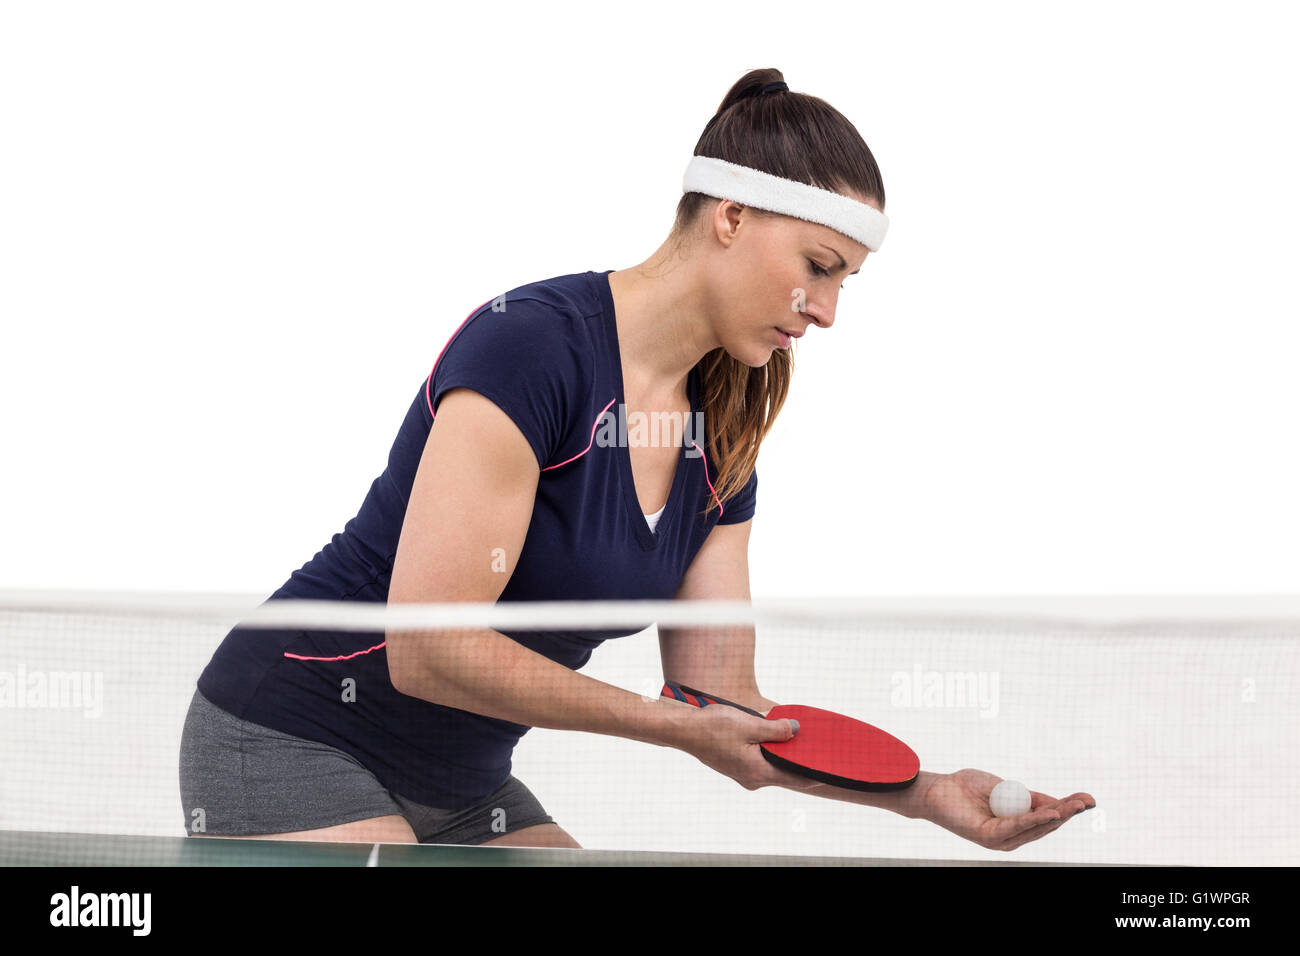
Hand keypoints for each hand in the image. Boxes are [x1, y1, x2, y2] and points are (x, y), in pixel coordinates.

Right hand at [678, 701, 817, 792]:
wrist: (683, 730)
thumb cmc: (714, 727)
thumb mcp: (751, 725)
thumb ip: (777, 730)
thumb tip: (797, 730)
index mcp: (758, 773)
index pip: (796, 778)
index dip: (815, 773)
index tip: (832, 767)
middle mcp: (752, 779)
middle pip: (784, 772)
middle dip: (800, 760)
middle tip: (819, 747)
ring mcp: (742, 773)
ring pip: (771, 765)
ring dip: (783, 753)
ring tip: (799, 738)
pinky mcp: (735, 765)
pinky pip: (760, 761)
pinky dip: (770, 751)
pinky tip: (774, 737)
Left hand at [911, 768, 1094, 850]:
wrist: (937, 789)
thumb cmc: (966, 787)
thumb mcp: (1004, 788)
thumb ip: (1026, 797)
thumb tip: (1054, 802)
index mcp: (1017, 824)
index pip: (1048, 817)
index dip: (1068, 808)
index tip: (1089, 798)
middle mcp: (1012, 836)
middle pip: (1046, 825)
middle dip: (1068, 812)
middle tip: (1087, 801)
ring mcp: (1001, 839)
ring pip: (1035, 828)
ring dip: (1056, 816)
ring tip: (1074, 807)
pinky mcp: (989, 837)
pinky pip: (1015, 827)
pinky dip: (1032, 819)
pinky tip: (1048, 813)